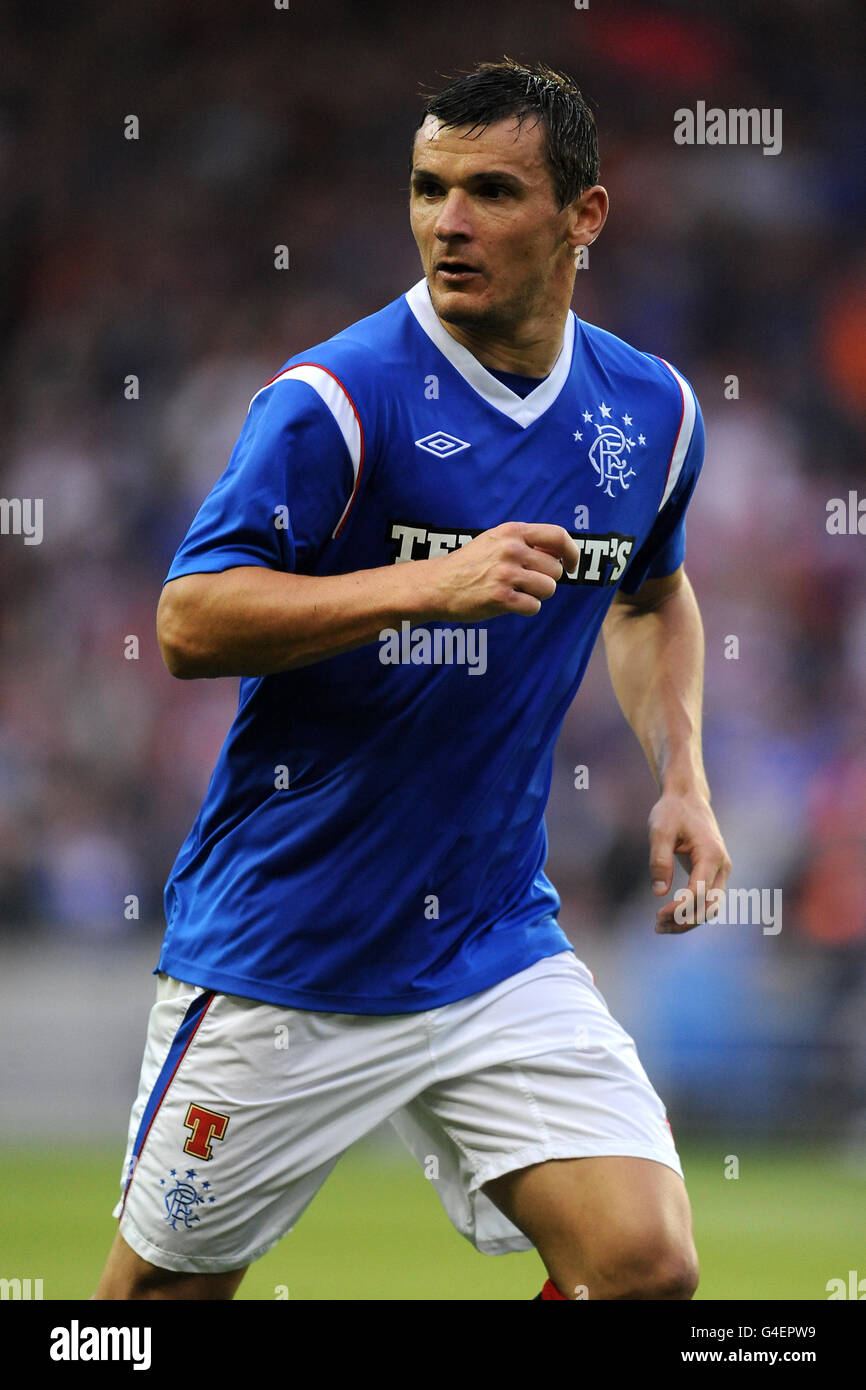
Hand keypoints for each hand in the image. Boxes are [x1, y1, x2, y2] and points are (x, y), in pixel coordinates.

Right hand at [426, 522, 578, 621]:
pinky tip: (509, 604)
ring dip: (537, 595)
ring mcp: (506, 574)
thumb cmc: (470, 564)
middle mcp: (511, 550)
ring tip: (516, 592)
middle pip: (555, 569)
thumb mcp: (495, 541)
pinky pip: (534, 607)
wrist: (437, 585)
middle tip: (526, 583)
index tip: (571, 566)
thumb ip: (526, 543)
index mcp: (513, 532)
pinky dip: (526, 609)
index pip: (558, 536)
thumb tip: (562, 553)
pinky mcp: (501, 598)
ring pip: (548, 589)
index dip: (572, 553)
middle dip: (546, 580)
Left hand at [647, 791, 731, 933]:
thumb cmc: (672, 811)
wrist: (687, 797)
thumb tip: (659, 892)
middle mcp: (721, 866)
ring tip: (660, 927)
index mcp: (711, 854)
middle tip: (658, 926)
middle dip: (685, 921)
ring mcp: (720, 871)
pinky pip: (706, 900)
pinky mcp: (712, 874)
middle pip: (710, 906)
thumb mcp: (660, 831)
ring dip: (688, 921)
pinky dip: (690, 912)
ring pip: (710, 908)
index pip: (699, 891)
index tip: (658, 914)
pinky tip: (669, 918)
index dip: (680, 907)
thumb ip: (659, 860)